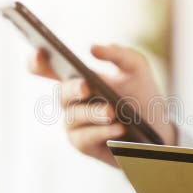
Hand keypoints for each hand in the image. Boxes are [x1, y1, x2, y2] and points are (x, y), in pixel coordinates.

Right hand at [29, 44, 176, 165]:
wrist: (156, 128)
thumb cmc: (140, 95)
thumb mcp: (137, 69)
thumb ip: (119, 54)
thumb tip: (93, 48)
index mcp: (76, 77)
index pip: (46, 68)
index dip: (37, 61)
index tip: (40, 52)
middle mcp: (70, 100)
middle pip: (60, 93)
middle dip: (72, 89)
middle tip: (86, 86)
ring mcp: (74, 123)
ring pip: (74, 117)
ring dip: (93, 113)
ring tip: (112, 112)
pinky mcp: (82, 144)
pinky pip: (85, 138)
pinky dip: (102, 131)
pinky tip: (118, 128)